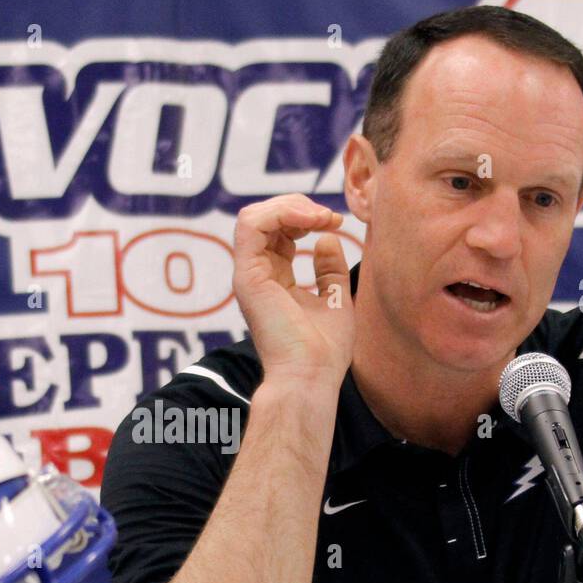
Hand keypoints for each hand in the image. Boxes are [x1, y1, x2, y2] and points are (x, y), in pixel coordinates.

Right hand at [232, 193, 353, 389]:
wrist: (311, 376)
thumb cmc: (324, 351)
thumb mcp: (335, 299)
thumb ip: (329, 270)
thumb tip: (327, 239)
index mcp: (274, 280)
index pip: (278, 231)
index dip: (305, 217)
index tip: (335, 223)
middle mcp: (257, 275)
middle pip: (264, 218)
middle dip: (298, 206)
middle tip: (328, 217)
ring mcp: (249, 275)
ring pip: (253, 216)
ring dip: (290, 207)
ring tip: (319, 217)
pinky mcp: (247, 276)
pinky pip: (251, 225)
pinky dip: (280, 213)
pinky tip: (309, 222)